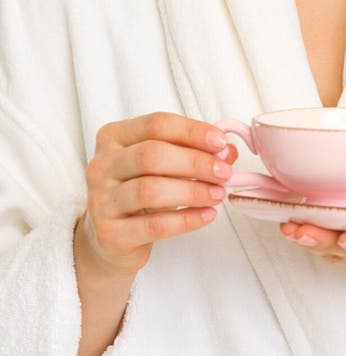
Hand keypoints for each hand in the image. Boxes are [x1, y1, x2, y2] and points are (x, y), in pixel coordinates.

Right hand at [77, 111, 237, 276]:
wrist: (109, 238)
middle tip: (225, 172)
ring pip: (150, 190)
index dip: (192, 131)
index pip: (156, 124)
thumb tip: (227, 151)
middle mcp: (101, 164)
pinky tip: (207, 215)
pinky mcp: (109, 233)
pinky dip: (186, 219)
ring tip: (218, 194)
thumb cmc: (139, 190)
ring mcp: (100, 199)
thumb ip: (193, 152)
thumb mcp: (163, 164)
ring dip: (192, 191)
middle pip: (152, 155)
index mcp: (113, 137)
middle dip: (195, 162)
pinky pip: (153, 225)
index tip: (221, 142)